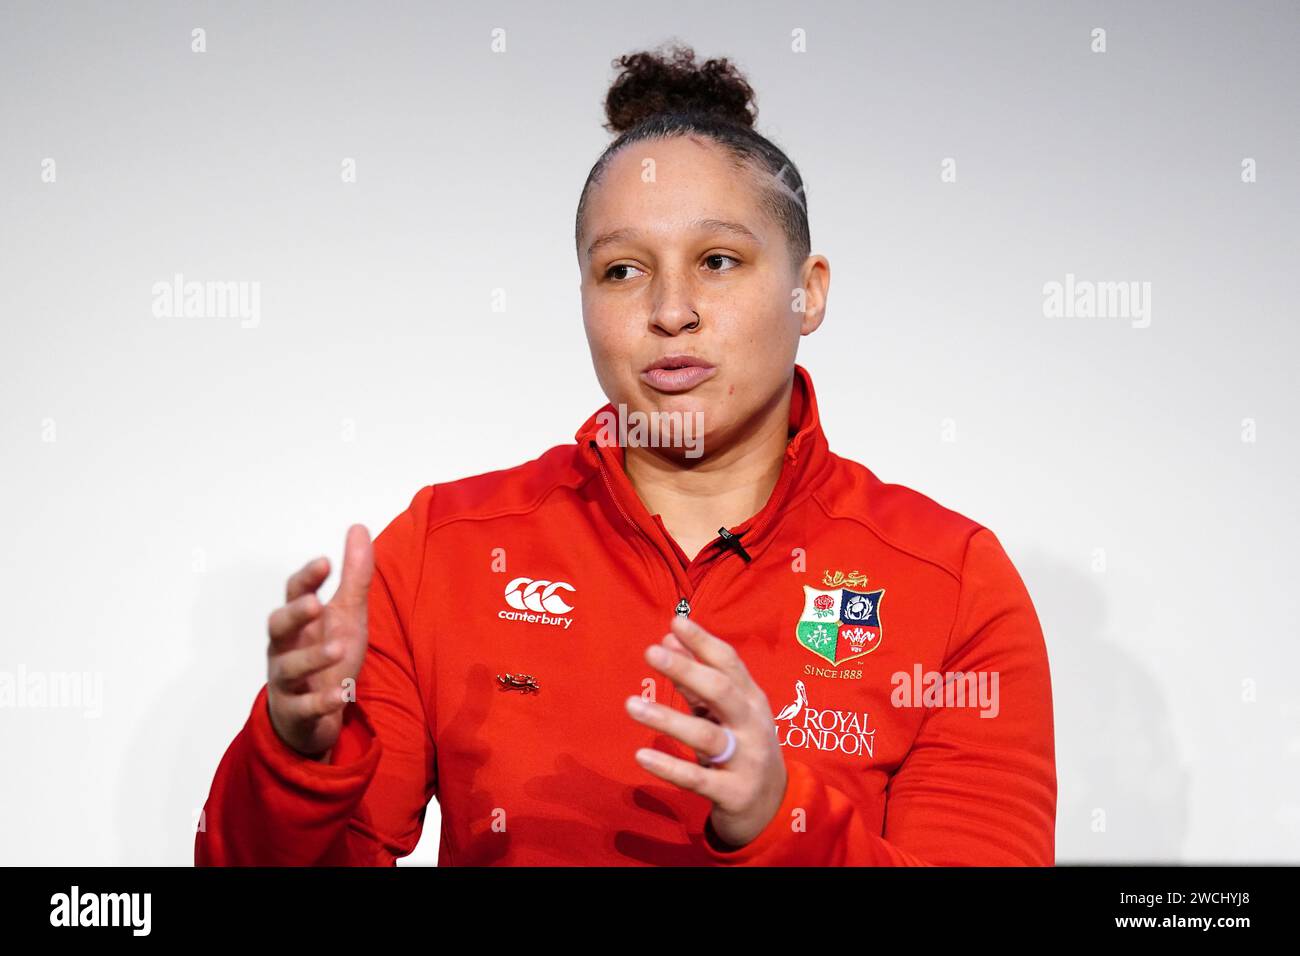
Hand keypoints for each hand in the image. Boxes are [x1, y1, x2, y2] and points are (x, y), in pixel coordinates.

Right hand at [265, 524, 372, 759]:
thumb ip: (354, 576)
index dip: (307, 578)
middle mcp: (286, 647)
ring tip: (338, 648)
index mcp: (299, 621)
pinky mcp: (297, 711)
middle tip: (315, 603)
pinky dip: (321, 702)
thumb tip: (358, 527)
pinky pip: (305, 707)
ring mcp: (287, 680)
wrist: (313, 715)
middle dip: (294, 613)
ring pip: (289, 667)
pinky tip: (340, 695)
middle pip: (278, 626)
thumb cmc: (327, 656)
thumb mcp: (347, 614)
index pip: (295, 593)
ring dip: (312, 657)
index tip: (325, 562)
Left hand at [624, 615, 787, 849]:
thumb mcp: (724, 712)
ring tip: (632, 705)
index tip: (674, 622)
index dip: (702, 641)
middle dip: (687, 669)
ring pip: (706, 735)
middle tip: (651, 652)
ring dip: (667, 718)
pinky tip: (642, 755)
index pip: (729, 663)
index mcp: (751, 699)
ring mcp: (745, 760)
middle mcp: (752, 725)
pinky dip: (669, 766)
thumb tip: (668, 640)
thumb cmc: (742, 747)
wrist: (772, 807)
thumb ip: (696, 681)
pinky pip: (698, 778)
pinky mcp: (732, 792)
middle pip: (721, 691)